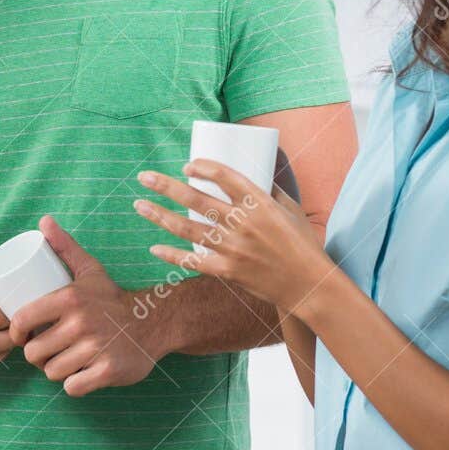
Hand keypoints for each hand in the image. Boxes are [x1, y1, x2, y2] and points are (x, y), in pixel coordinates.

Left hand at [8, 216, 146, 397]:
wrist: (154, 322)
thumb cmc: (113, 299)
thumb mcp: (89, 270)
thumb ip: (64, 247)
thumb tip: (44, 221)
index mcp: (70, 298)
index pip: (23, 320)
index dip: (17, 332)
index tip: (23, 336)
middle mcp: (81, 323)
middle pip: (35, 352)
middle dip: (37, 356)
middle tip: (47, 351)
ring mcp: (95, 348)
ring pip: (52, 372)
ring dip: (55, 371)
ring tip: (63, 361)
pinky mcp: (108, 371)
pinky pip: (73, 387)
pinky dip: (74, 385)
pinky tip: (80, 375)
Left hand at [133, 159, 334, 319]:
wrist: (308, 284)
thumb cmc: (302, 243)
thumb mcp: (291, 208)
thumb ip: (271, 189)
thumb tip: (255, 169)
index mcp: (260, 203)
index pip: (225, 176)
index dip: (203, 167)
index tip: (188, 165)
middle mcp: (243, 223)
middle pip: (197, 200)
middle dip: (167, 187)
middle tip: (145, 177)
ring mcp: (233, 248)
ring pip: (188, 229)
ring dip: (160, 216)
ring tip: (140, 204)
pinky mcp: (228, 271)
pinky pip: (194, 262)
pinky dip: (172, 255)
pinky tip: (154, 247)